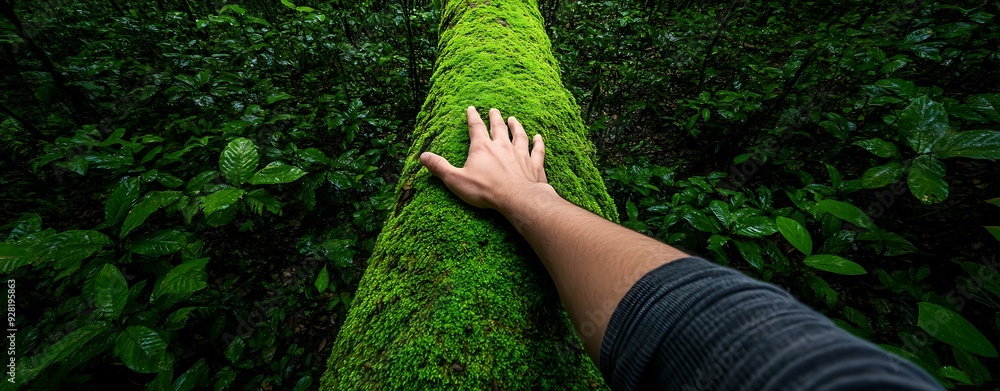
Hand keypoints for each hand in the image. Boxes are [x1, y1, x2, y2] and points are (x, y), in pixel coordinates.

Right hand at [420, 106, 552, 211]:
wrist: (517, 198)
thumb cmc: (485, 190)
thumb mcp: (456, 180)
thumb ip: (440, 167)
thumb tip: (422, 156)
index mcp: (482, 148)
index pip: (475, 127)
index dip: (472, 117)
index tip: (471, 108)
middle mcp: (502, 146)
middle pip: (498, 127)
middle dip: (494, 117)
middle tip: (494, 110)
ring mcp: (520, 154)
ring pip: (519, 135)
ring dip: (516, 126)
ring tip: (513, 119)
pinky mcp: (534, 164)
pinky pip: (537, 150)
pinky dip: (538, 143)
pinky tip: (539, 137)